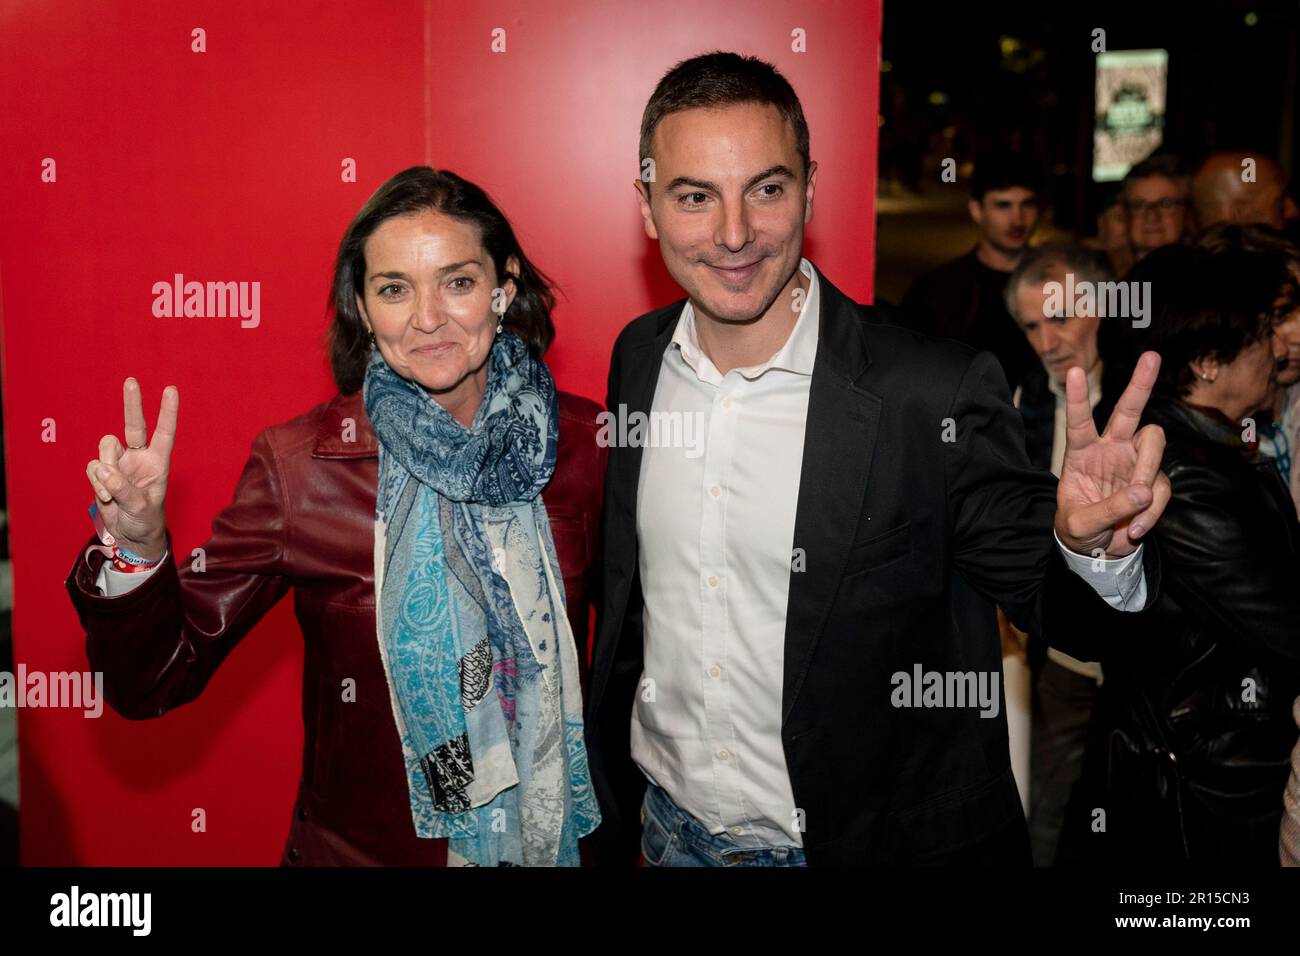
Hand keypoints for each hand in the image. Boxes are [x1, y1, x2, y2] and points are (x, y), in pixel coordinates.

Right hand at [85, 378, 177, 561]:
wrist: (131, 534)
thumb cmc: (146, 520)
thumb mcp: (141, 507)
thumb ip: (123, 489)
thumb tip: (104, 470)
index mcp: (158, 462)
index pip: (164, 433)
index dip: (167, 412)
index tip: (171, 390)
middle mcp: (139, 457)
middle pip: (133, 425)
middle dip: (132, 403)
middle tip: (132, 381)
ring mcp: (119, 463)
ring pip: (106, 448)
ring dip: (106, 470)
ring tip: (112, 494)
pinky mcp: (102, 473)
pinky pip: (94, 468)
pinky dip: (97, 483)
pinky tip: (106, 498)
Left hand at [1055, 351, 1170, 558]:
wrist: (1097, 550)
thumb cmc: (1079, 529)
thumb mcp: (1081, 524)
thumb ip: (1108, 509)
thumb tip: (1143, 492)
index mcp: (1081, 453)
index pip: (1079, 422)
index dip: (1076, 399)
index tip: (1071, 372)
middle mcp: (1110, 450)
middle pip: (1129, 411)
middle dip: (1140, 384)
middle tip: (1151, 356)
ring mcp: (1134, 463)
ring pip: (1154, 446)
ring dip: (1146, 474)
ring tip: (1135, 506)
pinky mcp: (1153, 481)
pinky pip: (1160, 488)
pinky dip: (1152, 511)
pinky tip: (1135, 529)